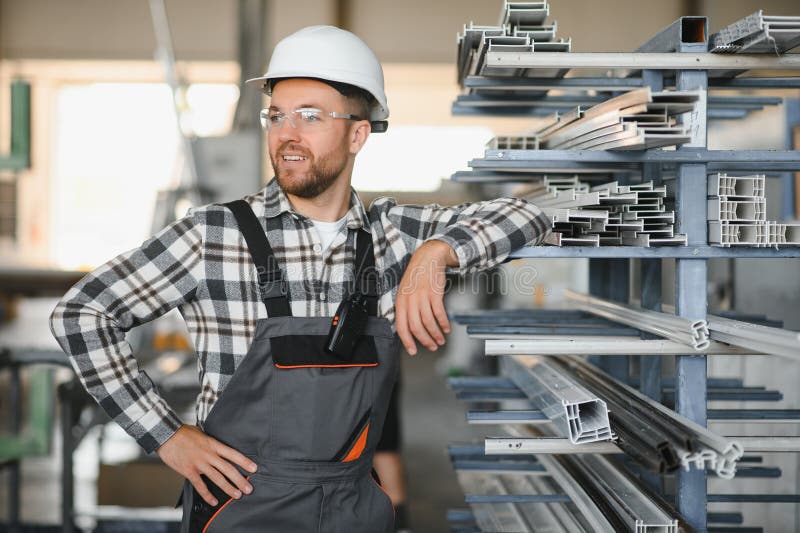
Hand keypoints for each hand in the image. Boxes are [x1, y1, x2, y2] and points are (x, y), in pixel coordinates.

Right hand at [156, 424, 257, 505]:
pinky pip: (200, 486)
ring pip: (218, 478)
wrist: (166, 435)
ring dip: (228, 488)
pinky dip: (208, 494)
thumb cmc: (182, 433)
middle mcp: (208, 454)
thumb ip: (210, 441)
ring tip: (237, 495)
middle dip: (240, 479)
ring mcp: (199, 463)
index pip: (233, 454)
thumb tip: (215, 444)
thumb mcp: (201, 433)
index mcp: (213, 444)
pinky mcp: (189, 471)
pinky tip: (214, 501)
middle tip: (249, 488)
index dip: (244, 462)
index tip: (254, 468)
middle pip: (228, 469)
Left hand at [395, 240, 456, 354]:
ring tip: (440, 340)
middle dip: (425, 340)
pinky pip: (439, 313)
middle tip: (432, 346)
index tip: (413, 351)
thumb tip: (409, 328)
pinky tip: (446, 328)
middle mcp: (410, 300)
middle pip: (416, 327)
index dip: (407, 341)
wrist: (427, 258)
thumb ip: (406, 308)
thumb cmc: (416, 276)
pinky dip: (443, 323)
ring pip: (428, 322)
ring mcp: (422, 296)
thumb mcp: (405, 292)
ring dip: (435, 334)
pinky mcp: (434, 293)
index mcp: (400, 302)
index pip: (401, 327)